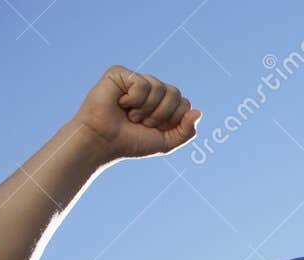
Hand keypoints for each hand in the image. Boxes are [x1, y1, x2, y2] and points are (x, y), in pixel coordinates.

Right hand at [69, 66, 198, 161]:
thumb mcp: (165, 142)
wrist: (104, 142)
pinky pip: (142, 83)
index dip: (173, 120)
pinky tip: (121, 104)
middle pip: (175, 93)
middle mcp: (151, 88)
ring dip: (147, 109)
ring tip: (131, 115)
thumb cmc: (131, 142)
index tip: (154, 129)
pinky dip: (135, 100)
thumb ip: (186, 131)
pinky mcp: (120, 73)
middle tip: (142, 122)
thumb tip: (199, 112)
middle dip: (161, 115)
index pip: (184, 103)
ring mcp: (135, 80)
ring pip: (160, 88)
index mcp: (163, 103)